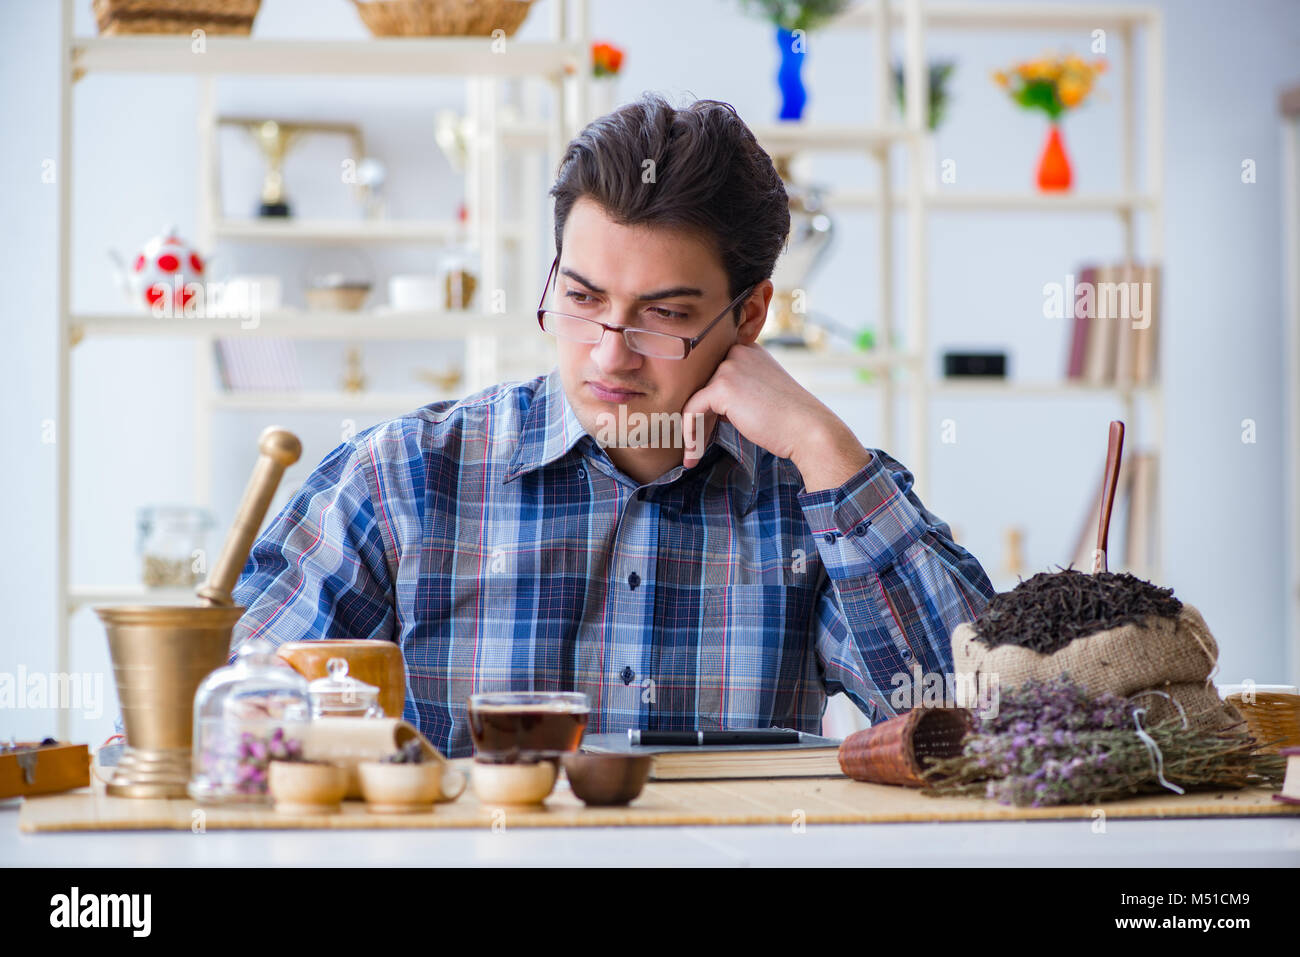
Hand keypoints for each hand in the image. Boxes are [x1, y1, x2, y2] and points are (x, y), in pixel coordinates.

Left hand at [680, 341, 849, 472]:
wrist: (809, 429)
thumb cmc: (788, 419)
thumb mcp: (761, 392)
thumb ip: (738, 390)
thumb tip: (704, 407)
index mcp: (748, 350)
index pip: (713, 373)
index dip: (706, 403)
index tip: (702, 428)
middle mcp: (738, 352)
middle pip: (702, 385)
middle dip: (697, 417)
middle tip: (694, 444)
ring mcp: (730, 367)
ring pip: (695, 399)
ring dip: (693, 429)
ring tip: (692, 456)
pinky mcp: (722, 386)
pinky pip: (692, 410)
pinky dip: (691, 433)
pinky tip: (693, 455)